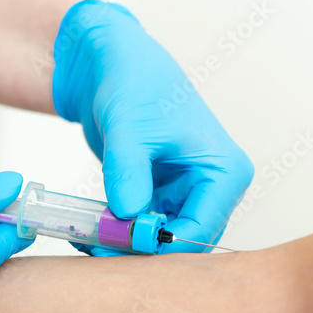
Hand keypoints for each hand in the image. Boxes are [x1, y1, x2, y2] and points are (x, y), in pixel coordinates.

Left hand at [52, 0, 253, 252]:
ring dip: (126, 244)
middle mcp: (212, 188)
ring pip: (160, 241)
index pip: (202, 228)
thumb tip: (127, 217)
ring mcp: (186, 195)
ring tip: (89, 237)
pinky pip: (142, 228)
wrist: (110, 62)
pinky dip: (118, 232)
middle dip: (142, 249)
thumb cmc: (134, 79)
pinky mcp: (160, 197)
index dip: (162, 245)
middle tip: (99, 249)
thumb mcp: (129, 125)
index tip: (120, 245)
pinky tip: (90, 230)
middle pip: (183, 242)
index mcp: (224, 170)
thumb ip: (128, 171)